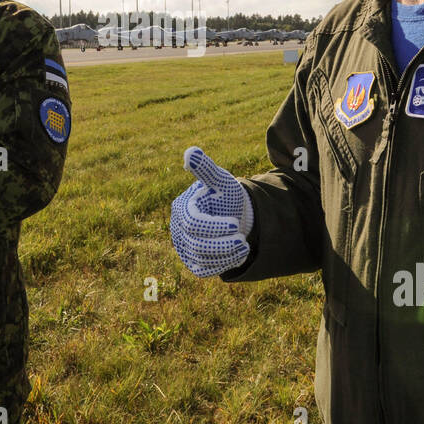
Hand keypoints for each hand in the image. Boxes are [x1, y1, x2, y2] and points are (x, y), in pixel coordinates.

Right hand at [169, 146, 253, 276]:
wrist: (231, 214)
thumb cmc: (224, 195)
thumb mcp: (220, 181)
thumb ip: (207, 169)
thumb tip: (191, 152)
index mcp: (182, 208)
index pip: (192, 223)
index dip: (214, 227)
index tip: (235, 225)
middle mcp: (178, 230)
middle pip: (196, 244)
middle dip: (222, 245)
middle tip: (243, 242)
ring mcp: (184, 248)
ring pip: (201, 259)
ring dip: (226, 256)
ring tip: (245, 247)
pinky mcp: (193, 262)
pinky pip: (204, 271)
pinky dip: (222, 265)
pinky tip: (238, 256)